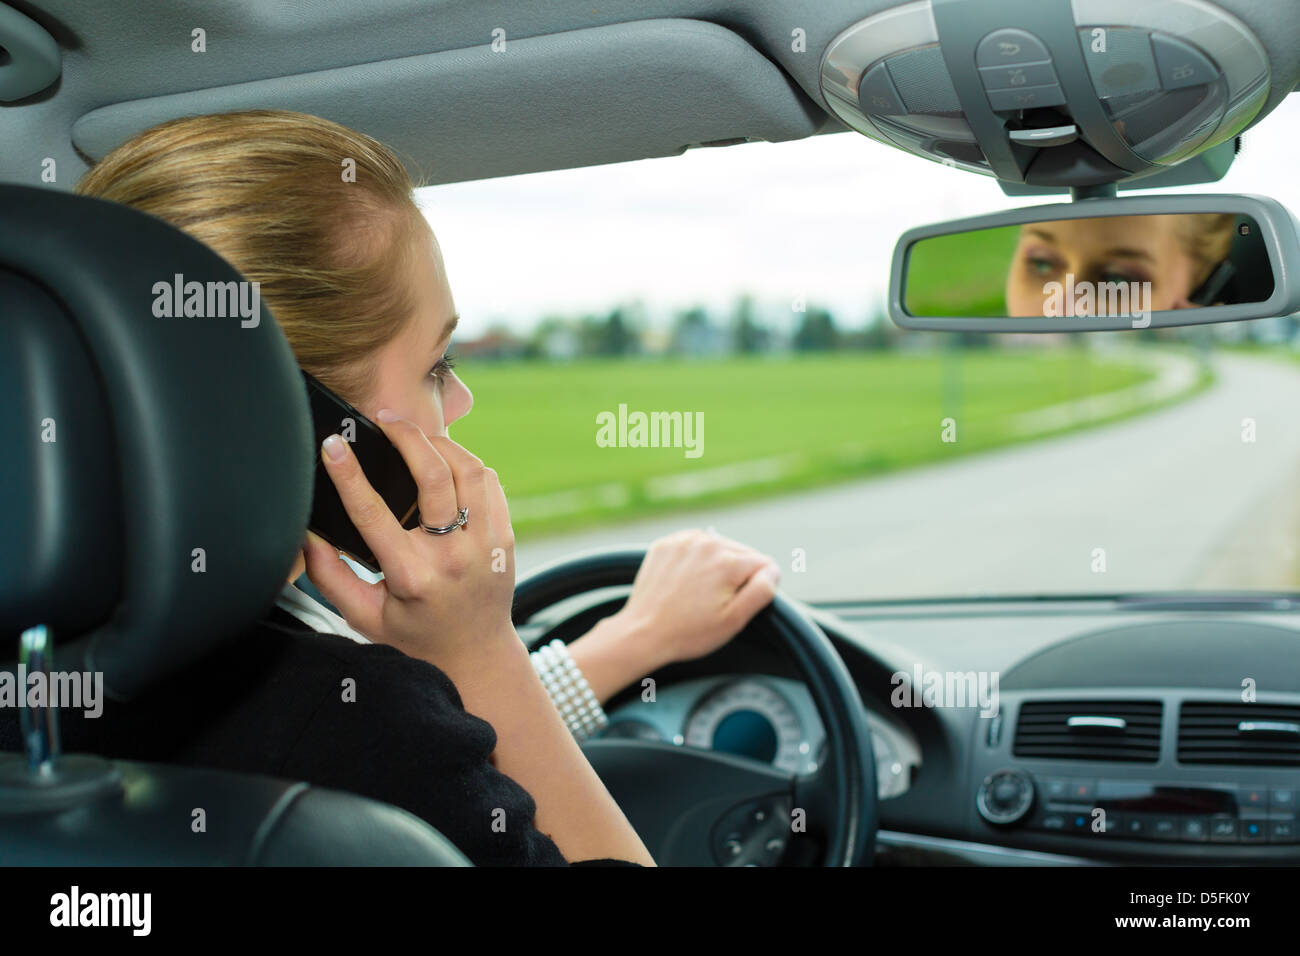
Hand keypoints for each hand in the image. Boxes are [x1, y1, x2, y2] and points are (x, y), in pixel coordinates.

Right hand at [301, 413, 515, 666]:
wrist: (476, 655)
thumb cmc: (414, 635)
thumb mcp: (363, 616)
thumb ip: (329, 576)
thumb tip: (307, 533)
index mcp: (412, 576)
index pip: (374, 514)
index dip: (348, 474)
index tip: (332, 444)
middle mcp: (454, 557)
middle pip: (434, 475)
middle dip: (406, 436)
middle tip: (384, 418)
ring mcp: (487, 545)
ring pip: (470, 469)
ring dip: (440, 443)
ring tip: (414, 436)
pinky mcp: (505, 537)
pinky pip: (489, 483)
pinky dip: (466, 463)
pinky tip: (444, 460)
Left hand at [610, 530, 780, 669]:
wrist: (642, 633)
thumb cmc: (689, 632)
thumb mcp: (734, 620)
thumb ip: (762, 591)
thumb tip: (772, 570)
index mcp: (728, 560)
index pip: (765, 565)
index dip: (756, 588)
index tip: (735, 604)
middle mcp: (708, 542)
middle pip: (742, 554)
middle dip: (736, 575)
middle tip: (714, 602)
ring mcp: (684, 540)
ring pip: (719, 548)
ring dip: (716, 566)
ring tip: (698, 594)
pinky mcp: (667, 544)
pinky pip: (694, 547)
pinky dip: (694, 561)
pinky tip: (685, 583)